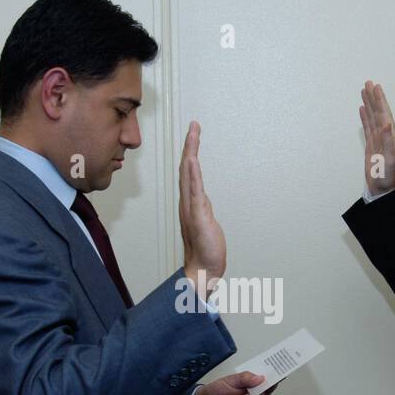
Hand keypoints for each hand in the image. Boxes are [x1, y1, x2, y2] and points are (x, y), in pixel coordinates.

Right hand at [178, 121, 225, 299]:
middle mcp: (188, 202)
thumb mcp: (206, 223)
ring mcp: (192, 207)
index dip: (191, 152)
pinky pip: (194, 191)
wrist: (203, 270)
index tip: (194, 134)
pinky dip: (192, 174)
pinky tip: (191, 160)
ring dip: (191, 153)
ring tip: (193, 134)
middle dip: (191, 145)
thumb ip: (203, 210)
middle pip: (187, 168)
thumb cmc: (205, 249)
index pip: (190, 172)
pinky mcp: (198, 215)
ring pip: (190, 175)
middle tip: (194, 124)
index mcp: (191, 202)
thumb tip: (202, 200)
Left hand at [192, 372, 277, 394]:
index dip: (274, 377)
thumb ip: (245, 378)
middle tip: (275, 380)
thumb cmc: (216, 390)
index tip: (282, 372)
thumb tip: (260, 377)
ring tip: (259, 390)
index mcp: (251, 387)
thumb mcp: (230, 380)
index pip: (265, 382)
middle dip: (271, 387)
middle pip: (266, 393)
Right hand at [359, 80, 394, 196]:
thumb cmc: (388, 177)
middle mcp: (385, 135)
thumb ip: (389, 141)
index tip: (375, 88)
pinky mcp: (372, 145)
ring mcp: (378, 140)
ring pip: (373, 118)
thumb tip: (386, 123)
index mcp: (390, 136)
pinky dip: (365, 118)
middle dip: (374, 98)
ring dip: (369, 104)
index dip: (380, 101)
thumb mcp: (390, 160)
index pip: (384, 114)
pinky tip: (363, 110)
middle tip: (368, 83)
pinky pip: (368, 128)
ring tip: (364, 91)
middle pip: (379, 112)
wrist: (383, 190)